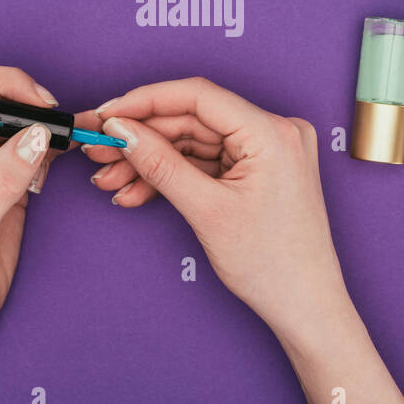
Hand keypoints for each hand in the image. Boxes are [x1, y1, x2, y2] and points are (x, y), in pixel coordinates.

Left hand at [0, 64, 60, 403]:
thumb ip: (4, 177)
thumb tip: (37, 135)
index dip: (2, 82)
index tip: (39, 99)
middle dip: (26, 101)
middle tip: (59, 120)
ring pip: (9, 121)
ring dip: (38, 124)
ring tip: (66, 134)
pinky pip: (23, 147)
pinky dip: (44, 146)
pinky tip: (59, 154)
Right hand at [75, 77, 344, 344]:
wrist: (305, 307)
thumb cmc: (273, 266)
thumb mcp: (206, 211)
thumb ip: (160, 164)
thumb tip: (122, 130)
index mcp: (273, 133)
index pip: (198, 96)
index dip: (145, 102)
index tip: (107, 114)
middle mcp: (275, 132)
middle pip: (191, 120)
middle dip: (141, 139)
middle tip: (98, 151)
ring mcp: (268, 150)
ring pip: (193, 143)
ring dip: (150, 161)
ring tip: (111, 180)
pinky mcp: (258, 169)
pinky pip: (206, 161)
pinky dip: (172, 175)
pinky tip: (136, 190)